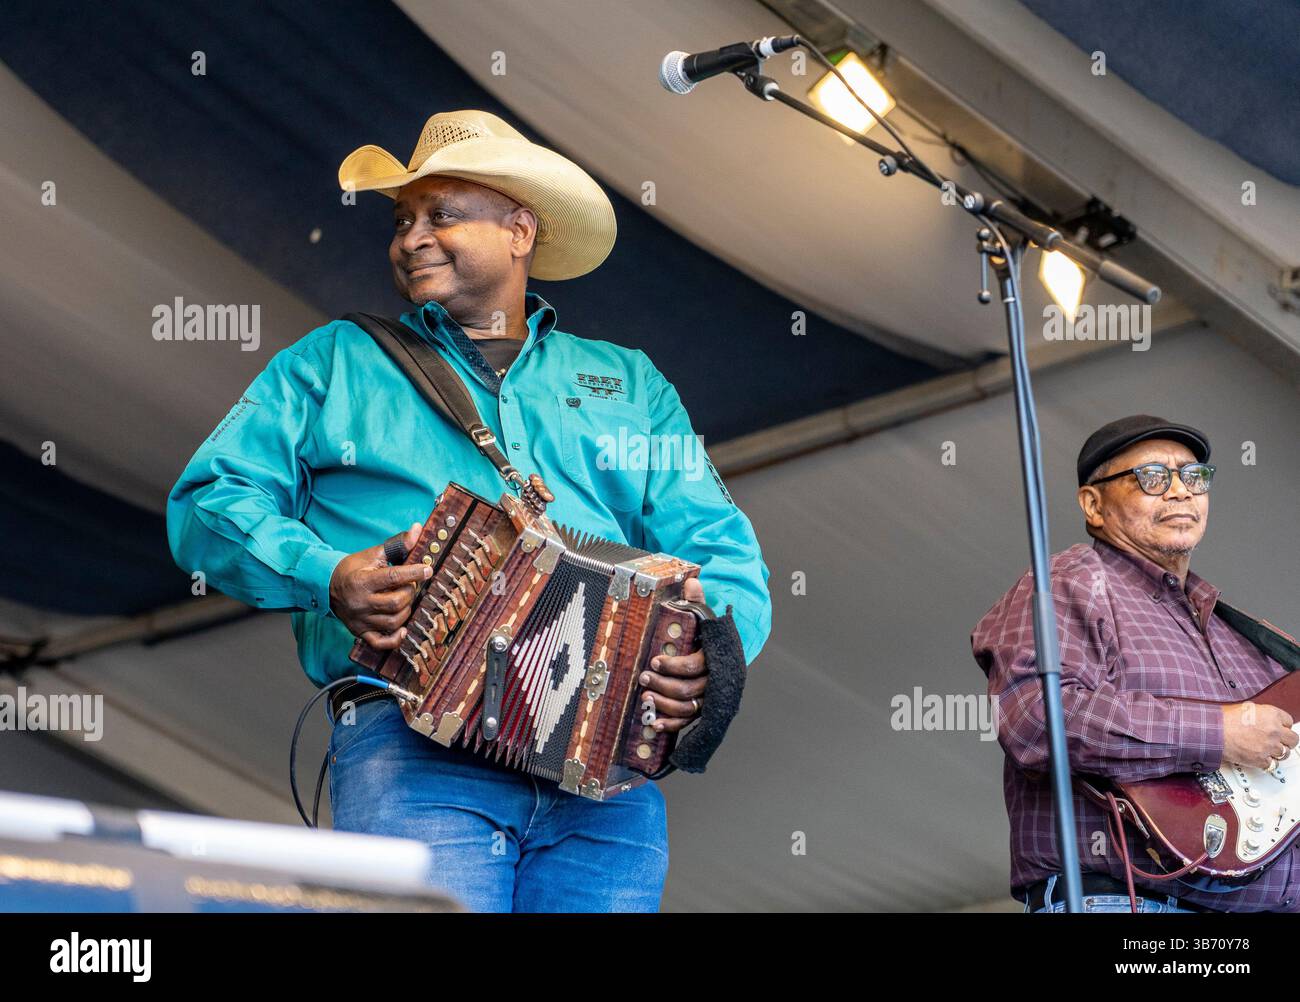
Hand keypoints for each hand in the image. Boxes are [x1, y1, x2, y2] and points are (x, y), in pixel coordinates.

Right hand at [328, 522, 430, 649]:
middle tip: (411, 585)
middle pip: (396, 602)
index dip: (414, 573)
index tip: (427, 569)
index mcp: (362, 581)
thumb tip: (418, 529)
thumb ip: (397, 544)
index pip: (393, 577)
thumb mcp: (372, 554)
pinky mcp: (360, 632)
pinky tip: (403, 628)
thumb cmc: (353, 569)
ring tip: (405, 600)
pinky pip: (380, 643)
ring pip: (393, 622)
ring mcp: (360, 620)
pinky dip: (395, 639)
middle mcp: (360, 603)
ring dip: (406, 611)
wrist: (326, 586)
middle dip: (410, 593)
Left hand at [639, 577, 707, 733]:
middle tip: (644, 677)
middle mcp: (713, 681)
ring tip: (645, 697)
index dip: (674, 665)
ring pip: (687, 707)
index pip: (696, 665)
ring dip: (664, 704)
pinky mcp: (700, 710)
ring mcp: (708, 698)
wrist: (721, 654)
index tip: (655, 660)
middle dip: (663, 684)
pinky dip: (671, 725)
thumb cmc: (707, 635)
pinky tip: (654, 723)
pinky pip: (687, 723)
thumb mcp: (702, 616)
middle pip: (689, 689)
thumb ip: (697, 601)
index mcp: (714, 658)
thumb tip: (692, 581)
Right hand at [1222, 701, 1297, 770]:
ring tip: (1269, 750)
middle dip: (1286, 740)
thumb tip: (1264, 717)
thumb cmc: (1224, 719)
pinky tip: (1261, 758)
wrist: (1214, 732)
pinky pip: (1272, 764)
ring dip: (1277, 752)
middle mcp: (1274, 730)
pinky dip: (1267, 762)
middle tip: (1280, 741)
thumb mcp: (1246, 708)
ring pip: (1285, 753)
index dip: (1283, 725)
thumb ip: (1261, 713)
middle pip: (1293, 739)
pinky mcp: (1261, 759)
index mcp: (1272, 714)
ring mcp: (1269, 746)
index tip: (1280, 728)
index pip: (1289, 721)